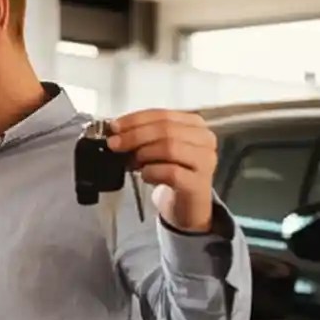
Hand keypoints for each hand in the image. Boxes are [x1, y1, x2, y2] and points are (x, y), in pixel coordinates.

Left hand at [107, 109, 216, 232]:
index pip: (163, 114)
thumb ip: (144, 136)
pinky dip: (151, 172)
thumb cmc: (173, 173)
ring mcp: (205, 161)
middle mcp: (205, 140)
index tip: (114, 127)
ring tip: (133, 163)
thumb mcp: (158, 149)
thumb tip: (117, 132)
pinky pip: (171, 172)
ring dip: (144, 154)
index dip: (136, 120)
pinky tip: (145, 176)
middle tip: (115, 144)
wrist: (188, 206)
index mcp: (195, 125)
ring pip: (170, 148)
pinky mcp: (199, 183)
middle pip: (166, 129)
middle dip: (135, 136)